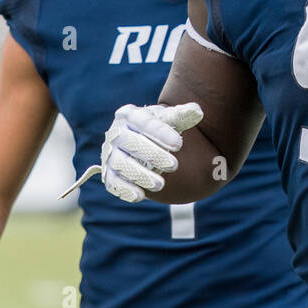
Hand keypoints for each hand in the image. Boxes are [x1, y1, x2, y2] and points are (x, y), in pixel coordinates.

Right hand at [62, 103, 202, 203]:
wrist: (140, 142)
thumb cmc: (156, 129)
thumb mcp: (167, 120)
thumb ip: (181, 116)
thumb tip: (198, 111)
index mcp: (129, 115)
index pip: (144, 123)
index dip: (161, 134)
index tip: (179, 145)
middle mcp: (116, 134)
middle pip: (131, 143)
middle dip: (153, 155)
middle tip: (174, 166)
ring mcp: (110, 154)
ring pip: (122, 164)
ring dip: (140, 175)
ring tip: (161, 185)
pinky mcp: (109, 174)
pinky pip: (114, 183)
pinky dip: (125, 189)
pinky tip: (139, 196)